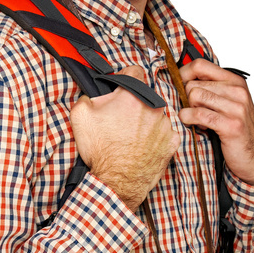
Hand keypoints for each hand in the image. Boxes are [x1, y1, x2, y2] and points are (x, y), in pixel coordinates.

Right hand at [70, 65, 180, 211]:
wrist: (116, 181)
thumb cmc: (100, 150)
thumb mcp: (81, 115)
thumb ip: (88, 95)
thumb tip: (93, 93)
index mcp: (133, 95)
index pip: (134, 71)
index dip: (125, 76)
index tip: (121, 86)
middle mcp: (153, 107)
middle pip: (145, 96)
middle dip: (133, 104)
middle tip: (120, 120)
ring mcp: (165, 125)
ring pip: (156, 114)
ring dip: (146, 121)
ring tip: (130, 136)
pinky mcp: (172, 142)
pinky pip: (166, 133)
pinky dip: (156, 137)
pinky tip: (143, 145)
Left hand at [179, 58, 253, 188]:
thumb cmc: (238, 131)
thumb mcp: (227, 103)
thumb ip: (210, 89)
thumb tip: (180, 80)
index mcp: (235, 81)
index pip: (200, 65)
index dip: (183, 74)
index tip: (178, 87)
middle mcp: (238, 91)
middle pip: (193, 84)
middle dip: (186, 99)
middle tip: (194, 112)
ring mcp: (236, 107)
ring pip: (194, 96)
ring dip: (189, 110)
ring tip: (197, 120)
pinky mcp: (232, 124)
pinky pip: (199, 114)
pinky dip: (190, 120)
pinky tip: (195, 126)